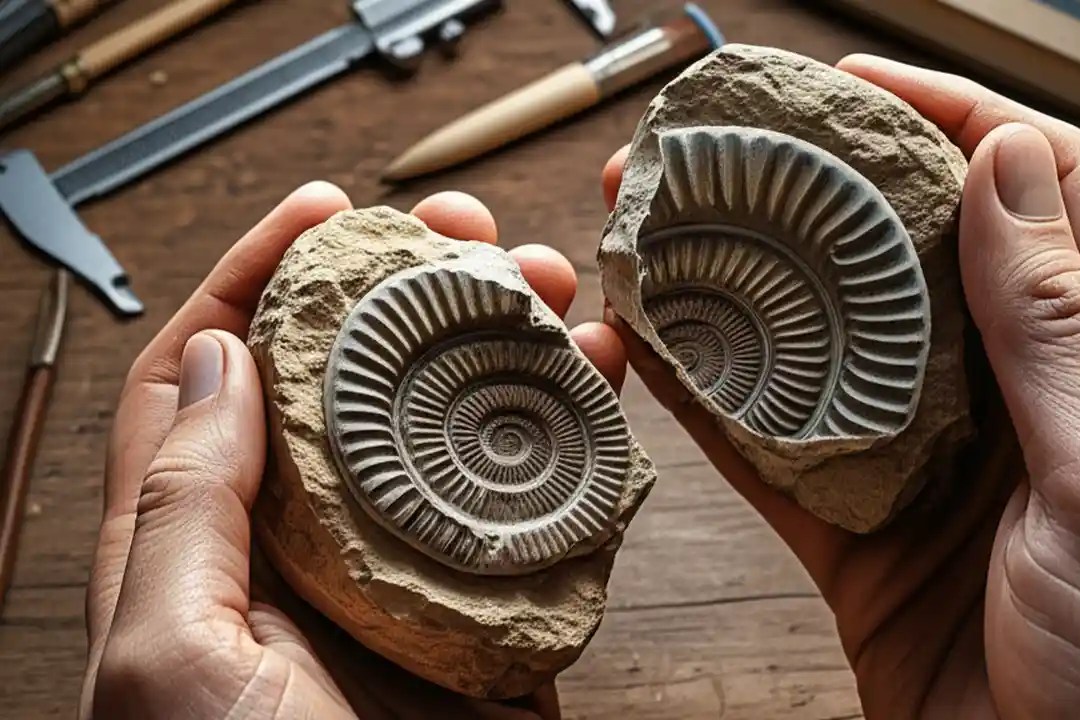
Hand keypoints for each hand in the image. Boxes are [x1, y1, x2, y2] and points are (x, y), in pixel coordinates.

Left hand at [82, 183, 623, 718]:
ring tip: (552, 283)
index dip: (254, 278)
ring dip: (505, 344)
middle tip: (464, 230)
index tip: (324, 211)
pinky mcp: (499, 620)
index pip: (205, 381)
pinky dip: (579, 442)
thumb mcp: (168, 663)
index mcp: (207, 551)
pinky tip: (605, 385)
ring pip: (457, 430)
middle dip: (407, 287)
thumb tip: (212, 357)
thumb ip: (182, 508)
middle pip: (352, 382)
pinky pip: (542, 513)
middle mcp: (311, 549)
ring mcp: (411, 578)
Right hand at [602, 56, 1079, 717]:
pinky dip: (719, 410)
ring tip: (663, 235)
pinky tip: (660, 358)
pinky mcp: (868, 545)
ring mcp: (936, 472)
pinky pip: (781, 459)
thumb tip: (1003, 167)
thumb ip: (1057, 330)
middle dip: (819, 194)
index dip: (947, 119)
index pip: (1038, 192)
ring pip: (830, 351)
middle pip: (911, 258)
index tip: (848, 85)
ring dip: (751, 291)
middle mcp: (1023, 403)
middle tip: (719, 153)